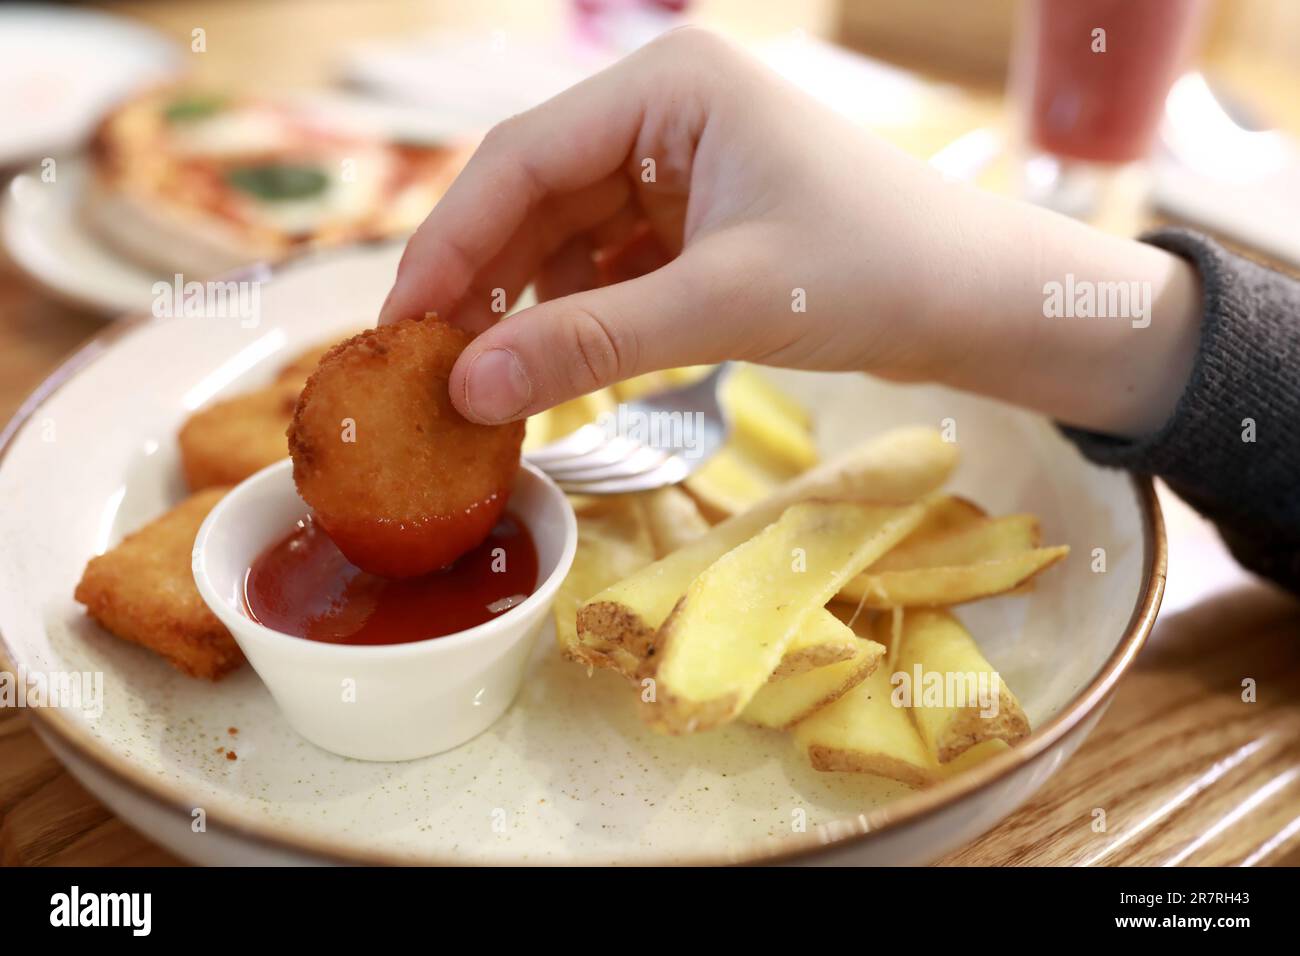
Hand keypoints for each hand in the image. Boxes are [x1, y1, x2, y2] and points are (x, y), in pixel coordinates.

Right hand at [380, 27, 1199, 437]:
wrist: (981, 302)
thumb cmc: (877, 275)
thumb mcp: (724, 306)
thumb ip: (591, 343)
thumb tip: (468, 388)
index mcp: (669, 86)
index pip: (523, 158)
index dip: (451, 244)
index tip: (402, 327)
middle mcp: (664, 109)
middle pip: (535, 192)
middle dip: (483, 278)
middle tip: (429, 364)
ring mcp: (681, 161)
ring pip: (566, 231)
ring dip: (527, 300)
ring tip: (487, 376)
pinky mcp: (697, 214)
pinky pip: (609, 260)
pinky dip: (578, 310)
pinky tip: (558, 360)